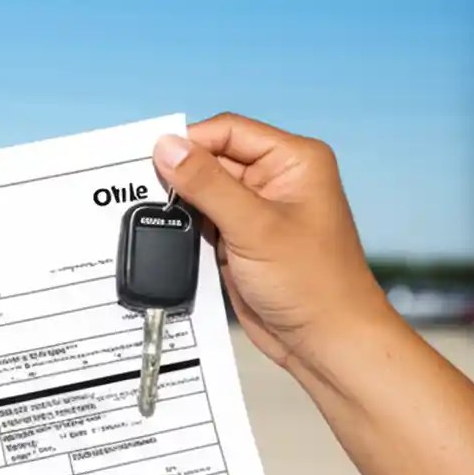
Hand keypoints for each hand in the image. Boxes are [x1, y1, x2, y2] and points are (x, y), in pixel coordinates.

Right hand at [151, 112, 392, 369]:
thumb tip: (165, 147)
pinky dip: (186, 230)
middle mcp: (275, 180)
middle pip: (211, 160)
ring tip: (162, 222)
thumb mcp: (253, 227)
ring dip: (181, 207)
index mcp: (293, 160)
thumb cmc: (312, 284)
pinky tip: (174, 241)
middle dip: (180, 178)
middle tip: (148, 196)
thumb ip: (206, 184)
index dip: (188, 143)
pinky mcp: (241, 240)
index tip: (150, 161)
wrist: (325, 342)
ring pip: (202, 193)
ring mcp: (256, 212)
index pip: (227, 132)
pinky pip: (203, 222)